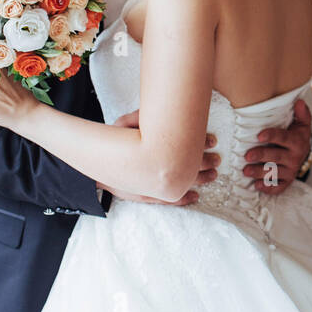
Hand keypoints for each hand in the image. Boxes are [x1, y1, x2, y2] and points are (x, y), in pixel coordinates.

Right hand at [94, 110, 219, 204]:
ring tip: (214, 176)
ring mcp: (151, 186)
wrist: (93, 167)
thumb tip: (153, 111)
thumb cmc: (110, 143)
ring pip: (183, 183)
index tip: (212, 140)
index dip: (199, 143)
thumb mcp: (121, 125)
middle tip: (218, 159)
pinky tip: (195, 198)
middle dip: (205, 161)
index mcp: (153, 149)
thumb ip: (138, 118)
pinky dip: (184, 199)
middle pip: (187, 165)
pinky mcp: (147, 196)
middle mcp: (154, 170)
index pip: (183, 146)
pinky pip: (170, 200)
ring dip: (201, 179)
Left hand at [243, 98, 310, 194]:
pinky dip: (268, 188)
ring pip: (275, 173)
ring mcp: (291, 171)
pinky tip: (257, 186)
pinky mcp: (288, 181)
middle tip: (247, 156)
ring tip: (246, 171)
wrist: (305, 153)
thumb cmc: (297, 135)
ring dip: (260, 173)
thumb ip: (302, 113)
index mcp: (296, 142)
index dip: (271, 136)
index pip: (283, 138)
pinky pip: (279, 187)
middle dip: (261, 156)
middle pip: (276, 157)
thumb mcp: (302, 123)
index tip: (259, 135)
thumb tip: (299, 102)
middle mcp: (295, 157)